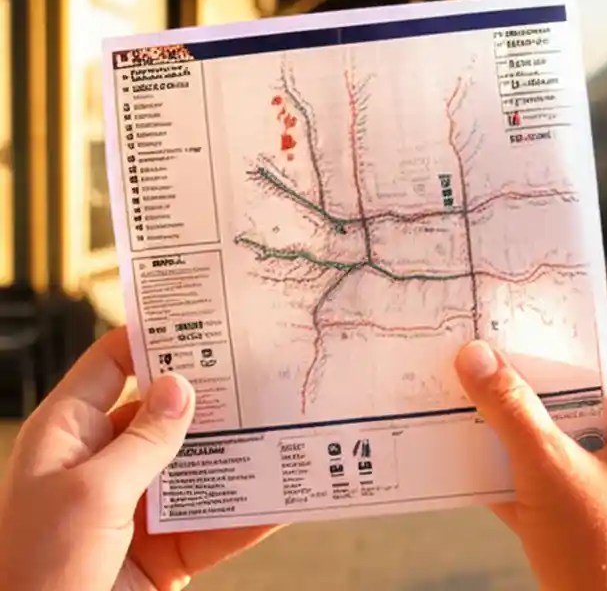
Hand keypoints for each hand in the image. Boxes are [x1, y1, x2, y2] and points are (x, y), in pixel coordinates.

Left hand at [0, 328, 278, 590]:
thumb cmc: (38, 572)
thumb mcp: (91, 494)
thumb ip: (143, 439)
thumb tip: (182, 385)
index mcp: (69, 435)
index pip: (113, 365)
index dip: (155, 337)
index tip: (205, 315)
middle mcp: (105, 463)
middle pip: (170, 414)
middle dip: (218, 396)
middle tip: (269, 369)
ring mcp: (138, 506)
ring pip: (202, 465)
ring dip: (245, 453)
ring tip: (292, 426)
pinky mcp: (168, 547)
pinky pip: (219, 520)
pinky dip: (253, 511)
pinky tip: (287, 494)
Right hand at [454, 341, 606, 590]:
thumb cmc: (600, 554)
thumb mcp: (546, 471)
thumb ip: (510, 410)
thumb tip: (476, 355)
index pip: (599, 383)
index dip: (546, 371)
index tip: (498, 360)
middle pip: (587, 424)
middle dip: (529, 419)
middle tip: (479, 399)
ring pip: (581, 468)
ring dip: (527, 460)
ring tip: (474, 441)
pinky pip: (583, 507)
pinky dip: (541, 499)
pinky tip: (488, 490)